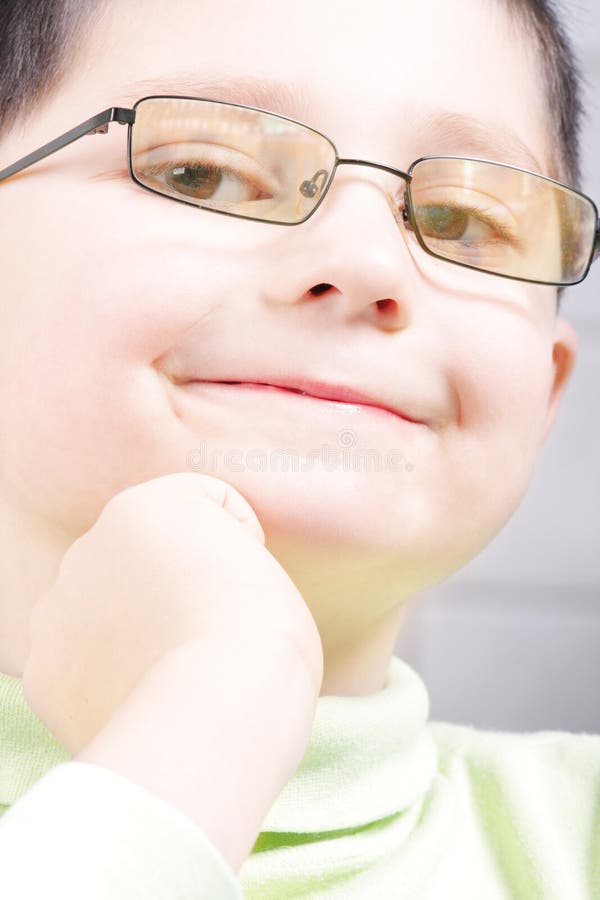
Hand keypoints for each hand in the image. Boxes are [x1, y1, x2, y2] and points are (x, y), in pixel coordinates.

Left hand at [22, 472, 322, 754]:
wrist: (221, 712)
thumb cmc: (263, 637)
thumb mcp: (256, 565)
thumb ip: (212, 559)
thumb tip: (177, 595)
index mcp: (142, 506)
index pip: (199, 505)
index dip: (239, 540)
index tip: (254, 583)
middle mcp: (86, 547)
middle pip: (143, 557)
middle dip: (172, 584)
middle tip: (217, 631)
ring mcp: (56, 610)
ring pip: (106, 611)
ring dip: (134, 629)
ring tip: (182, 672)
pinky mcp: (43, 671)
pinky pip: (84, 666)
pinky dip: (111, 679)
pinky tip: (150, 698)